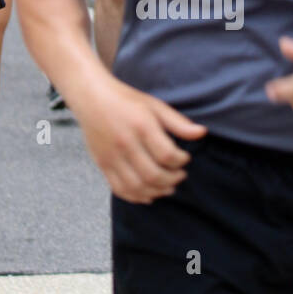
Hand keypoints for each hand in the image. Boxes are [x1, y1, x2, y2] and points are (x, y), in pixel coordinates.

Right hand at [75, 75, 206, 203]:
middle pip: (153, 175)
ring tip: (167, 187)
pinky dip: (137, 197)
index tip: (185, 158)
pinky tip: (148, 193)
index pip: (167, 155)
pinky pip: (120, 189)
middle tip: (180, 175)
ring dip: (157, 191)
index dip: (181, 161)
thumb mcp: (154, 105)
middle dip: (173, 179)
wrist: (90, 96)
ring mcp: (111, 155)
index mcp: (141, 125)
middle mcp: (125, 143)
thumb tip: (202, 133)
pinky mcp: (102, 164)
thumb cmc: (125, 99)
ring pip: (137, 186)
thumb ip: (178, 122)